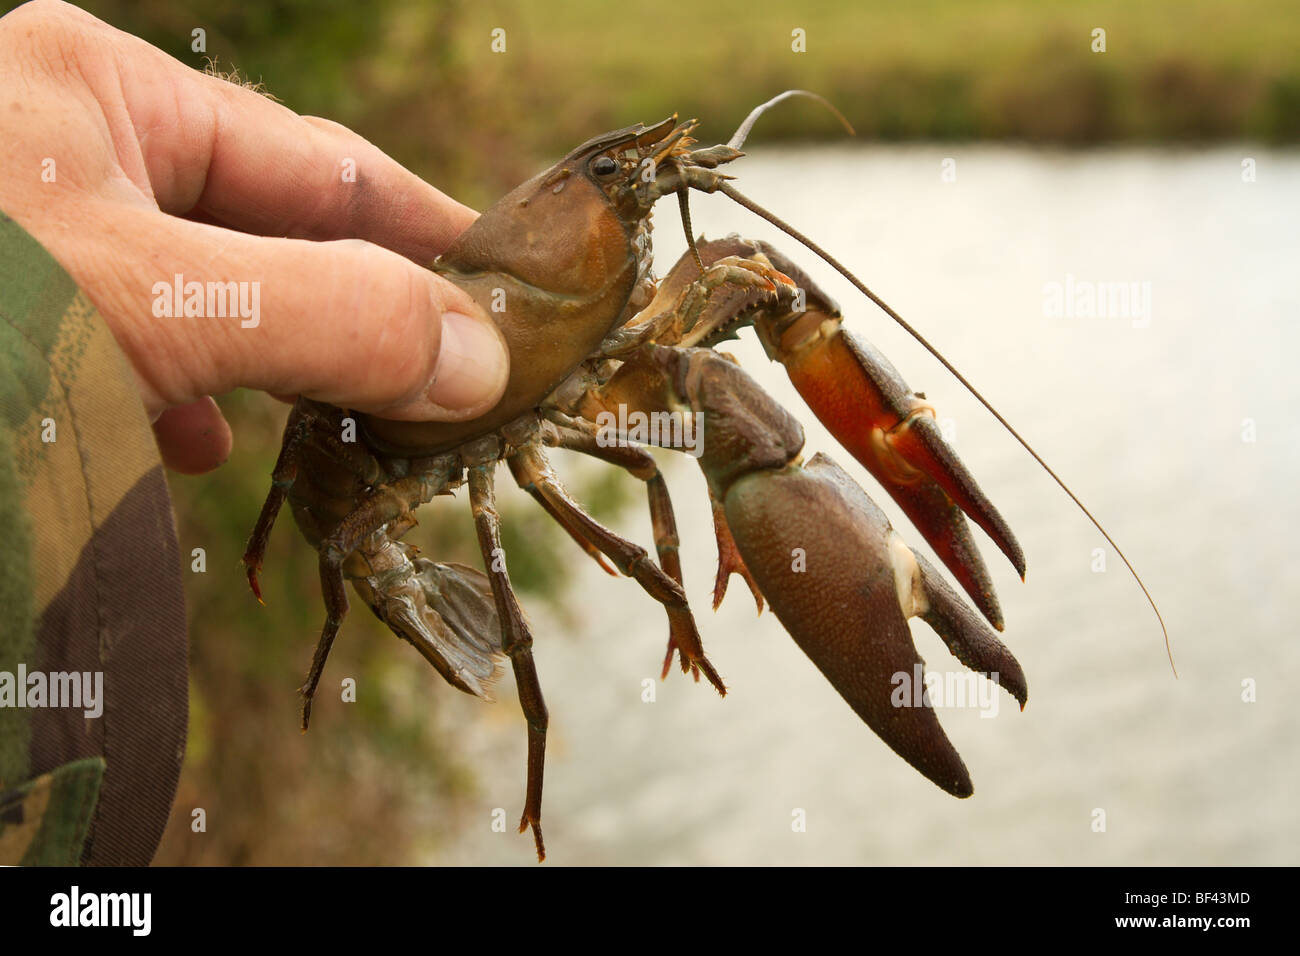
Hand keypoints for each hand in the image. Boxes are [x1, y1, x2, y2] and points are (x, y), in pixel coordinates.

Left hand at [0, 0, 508, 472]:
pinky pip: (144, 345)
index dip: (426, 232)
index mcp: (102, 88)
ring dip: (285, 364)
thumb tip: (480, 360)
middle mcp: (72, 144)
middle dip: (359, 311)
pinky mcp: (28, 320)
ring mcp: (43, 236)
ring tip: (351, 419)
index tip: (507, 290)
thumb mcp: (166, 308)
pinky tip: (203, 441)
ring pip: (216, 296)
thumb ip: (337, 320)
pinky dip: (193, 396)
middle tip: (454, 375)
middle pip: (272, 231)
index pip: (320, 163)